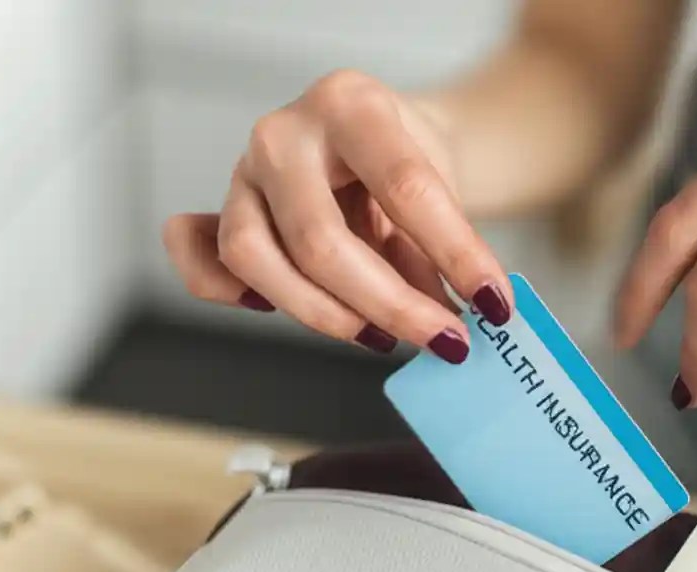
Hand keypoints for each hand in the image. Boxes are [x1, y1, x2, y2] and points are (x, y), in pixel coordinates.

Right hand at [162, 70, 513, 363]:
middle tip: (445, 340)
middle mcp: (284, 134)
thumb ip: (442, 247)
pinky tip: (275, 309)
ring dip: (324, 314)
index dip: (455, 254)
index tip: (494, 305)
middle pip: (321, 240)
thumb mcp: (445, 185)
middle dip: (391, 305)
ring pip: (255, 259)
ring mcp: (242, 170)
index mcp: (352, 105)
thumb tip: (452, 324)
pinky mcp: (223, 209)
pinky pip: (201, 258)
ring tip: (381, 337)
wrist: (380, 131)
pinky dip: (229, 293)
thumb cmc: (413, 158)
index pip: (405, 188)